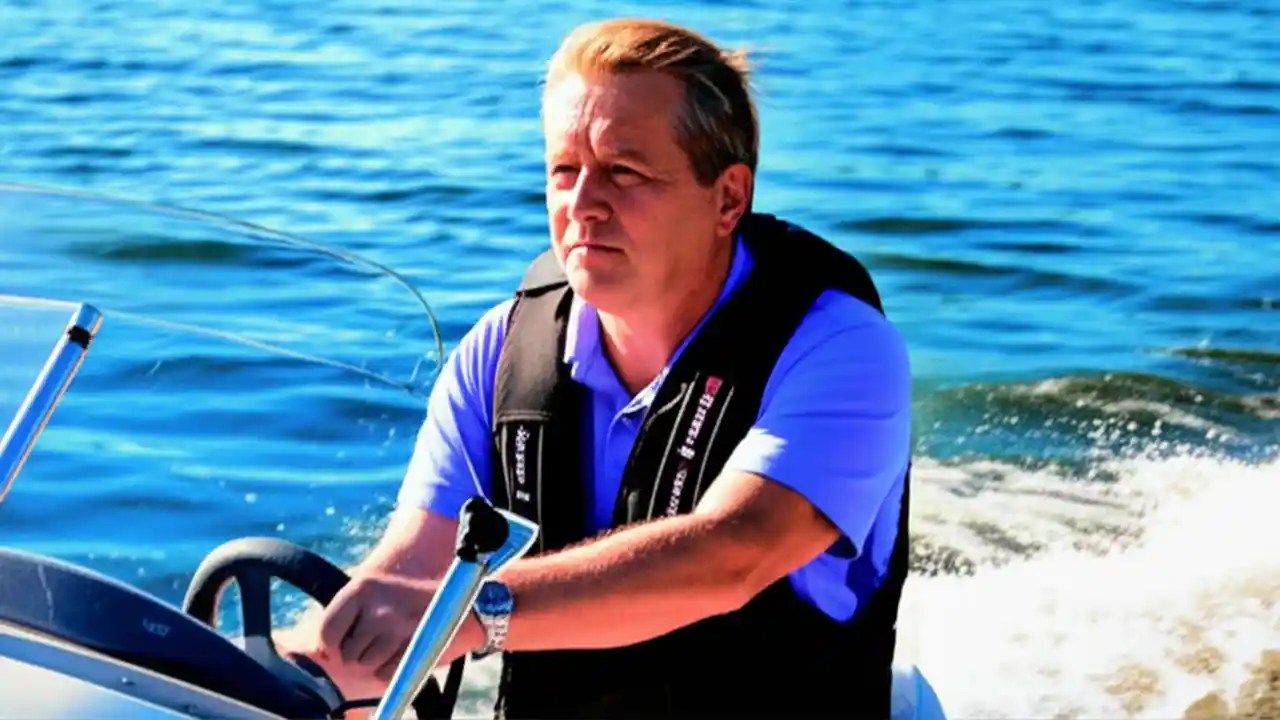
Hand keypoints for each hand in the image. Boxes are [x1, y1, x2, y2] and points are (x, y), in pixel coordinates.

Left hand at [282, 571, 434, 698]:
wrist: (457, 596)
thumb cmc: (403, 597)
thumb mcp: (372, 592)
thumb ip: (345, 616)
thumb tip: (310, 652)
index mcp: (361, 588)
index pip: (328, 630)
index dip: (331, 645)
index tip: (340, 645)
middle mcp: (379, 606)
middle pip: (347, 653)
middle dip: (358, 652)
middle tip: (376, 638)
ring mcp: (399, 626)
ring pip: (365, 664)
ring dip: (375, 661)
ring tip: (391, 642)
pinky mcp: (416, 644)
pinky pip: (386, 674)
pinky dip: (390, 670)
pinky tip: (402, 651)